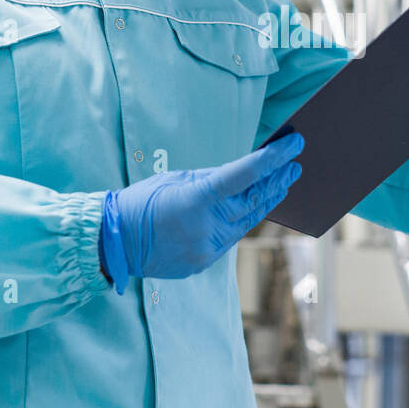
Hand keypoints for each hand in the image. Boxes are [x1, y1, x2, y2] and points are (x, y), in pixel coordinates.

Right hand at [98, 133, 303, 291]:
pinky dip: (242, 220)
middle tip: (294, 164)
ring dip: (266, 201)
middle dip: (276, 180)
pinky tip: (253, 207)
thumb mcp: (176, 179)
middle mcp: (207, 226)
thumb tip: (243, 172)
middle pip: (253, 200)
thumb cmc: (140, 203)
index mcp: (197, 199)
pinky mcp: (204, 261)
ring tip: (282, 183)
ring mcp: (207, 248)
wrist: (114, 243)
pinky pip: (230, 237)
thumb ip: (212, 178)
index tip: (293, 145)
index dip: (273, 160)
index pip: (245, 175)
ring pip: (247, 221)